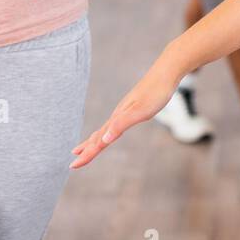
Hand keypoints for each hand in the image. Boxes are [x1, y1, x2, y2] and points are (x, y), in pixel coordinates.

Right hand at [69, 58, 183, 168]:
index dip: (87, 154)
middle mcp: (117, 115)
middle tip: (73, 164)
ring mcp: (123, 111)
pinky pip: (112, 125)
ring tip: (81, 149)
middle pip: (97, 136)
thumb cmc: (155, 93)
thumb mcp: (139, 111)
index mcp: (117, 118)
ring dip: (92, 142)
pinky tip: (107, 132)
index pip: (99, 141)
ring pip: (103, 130)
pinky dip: (105, 132)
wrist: (166, 73)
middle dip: (86, 151)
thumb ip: (121, 124)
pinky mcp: (131, 108)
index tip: (73, 166)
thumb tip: (103, 140)